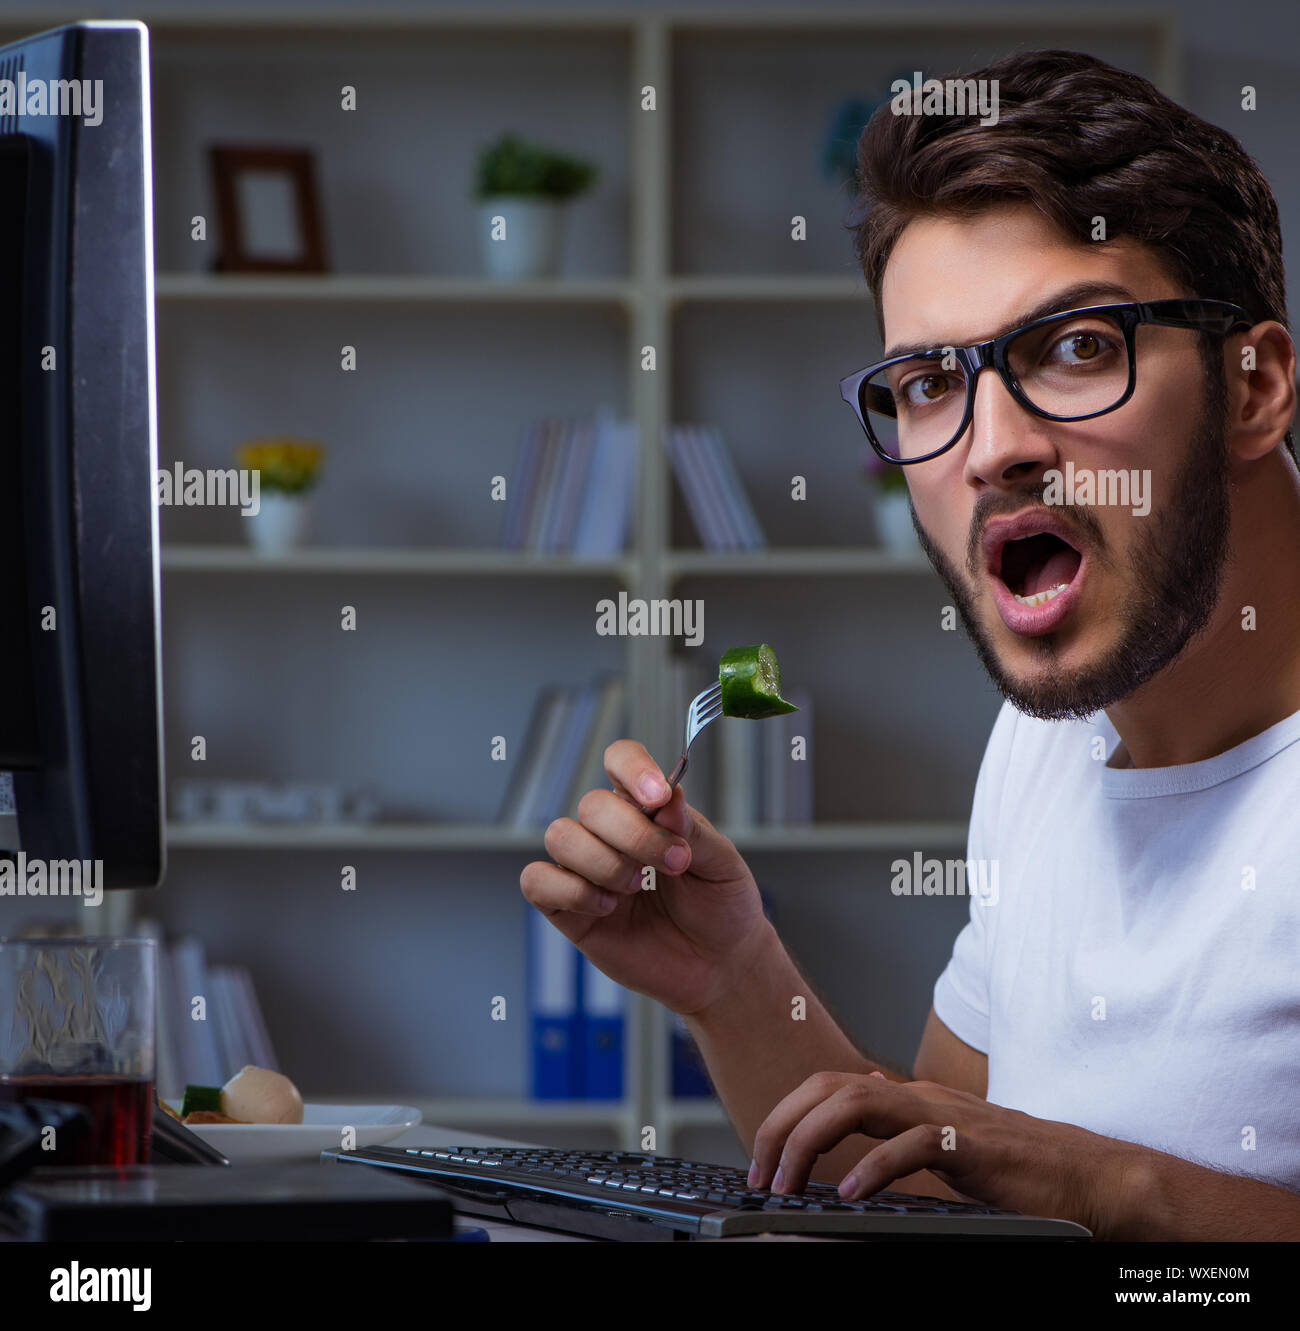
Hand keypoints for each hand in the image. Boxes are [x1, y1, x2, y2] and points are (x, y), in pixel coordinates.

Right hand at [519, 739, 772, 1015]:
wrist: (720, 966)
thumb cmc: (722, 906)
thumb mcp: (721, 864)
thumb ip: (692, 829)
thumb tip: (668, 796)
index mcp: (647, 808)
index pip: (621, 761)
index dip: (632, 769)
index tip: (657, 798)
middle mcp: (610, 832)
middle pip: (592, 805)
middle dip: (633, 835)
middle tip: (672, 864)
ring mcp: (586, 869)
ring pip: (559, 836)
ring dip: (604, 863)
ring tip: (637, 887)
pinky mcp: (568, 909)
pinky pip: (537, 882)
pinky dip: (571, 891)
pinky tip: (608, 908)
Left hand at [748, 1070, 1135, 1235]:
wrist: (1091, 1176)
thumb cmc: (1020, 1165)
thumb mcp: (945, 1139)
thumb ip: (903, 1121)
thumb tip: (863, 1102)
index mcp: (909, 1097)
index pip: (827, 1086)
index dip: (785, 1117)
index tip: (761, 1162)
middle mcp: (920, 1096)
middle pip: (829, 1085)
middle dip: (782, 1125)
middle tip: (760, 1175)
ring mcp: (945, 1115)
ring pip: (858, 1100)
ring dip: (811, 1140)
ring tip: (788, 1184)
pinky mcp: (973, 1145)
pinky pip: (913, 1144)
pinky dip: (873, 1166)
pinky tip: (849, 1194)